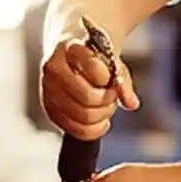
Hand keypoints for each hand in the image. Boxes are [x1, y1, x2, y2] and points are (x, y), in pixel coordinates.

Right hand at [40, 25, 138, 140]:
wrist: (74, 59)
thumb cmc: (93, 60)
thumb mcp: (112, 62)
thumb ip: (122, 81)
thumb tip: (131, 102)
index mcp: (71, 50)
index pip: (94, 69)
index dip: (107, 79)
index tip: (110, 78)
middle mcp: (55, 69)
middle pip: (87, 97)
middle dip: (106, 101)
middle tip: (111, 96)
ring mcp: (50, 91)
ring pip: (82, 115)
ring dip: (101, 115)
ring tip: (105, 108)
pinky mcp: (51, 110)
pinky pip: (74, 129)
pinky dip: (92, 130)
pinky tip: (100, 123)